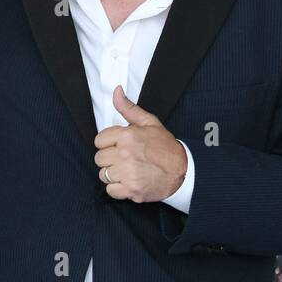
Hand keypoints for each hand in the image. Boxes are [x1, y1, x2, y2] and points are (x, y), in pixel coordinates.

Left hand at [94, 85, 187, 202]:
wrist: (182, 171)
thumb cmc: (165, 147)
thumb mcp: (149, 122)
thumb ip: (129, 108)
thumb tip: (117, 91)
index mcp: (127, 136)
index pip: (99, 141)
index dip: (108, 143)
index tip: (118, 146)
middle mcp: (125, 154)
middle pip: (99, 158)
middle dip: (110, 158)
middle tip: (125, 159)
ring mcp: (127, 173)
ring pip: (103, 174)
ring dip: (113, 174)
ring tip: (128, 170)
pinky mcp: (131, 190)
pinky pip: (110, 190)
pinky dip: (118, 188)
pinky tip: (129, 181)